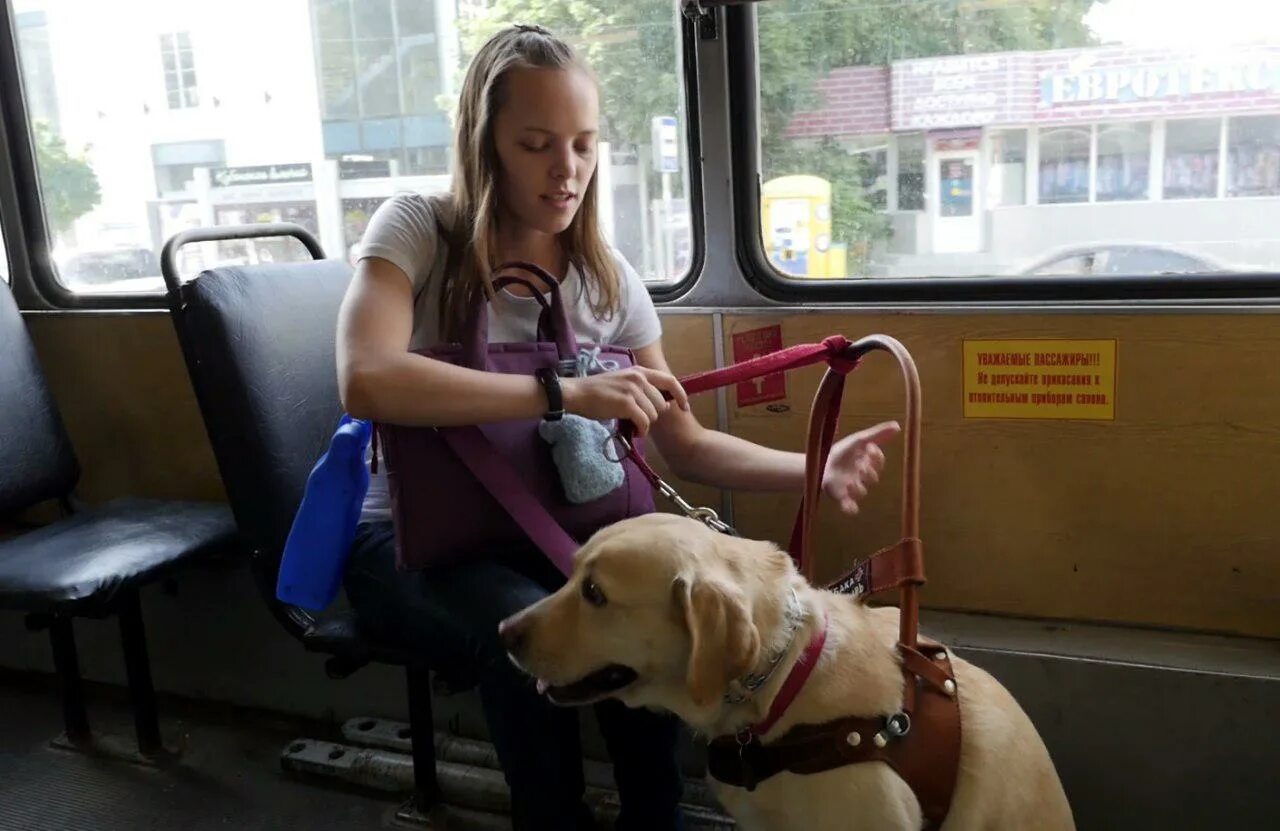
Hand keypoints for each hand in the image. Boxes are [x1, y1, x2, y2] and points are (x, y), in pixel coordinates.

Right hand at [561, 367, 689, 436]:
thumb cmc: (598, 391)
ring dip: (645, 423)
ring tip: (632, 424)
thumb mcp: (623, 382)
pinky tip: (634, 430)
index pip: (670, 381)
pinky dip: (641, 430)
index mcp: (640, 371)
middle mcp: (639, 378)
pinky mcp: (626, 403)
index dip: (681, 395)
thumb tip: (661, 404)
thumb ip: (641, 388)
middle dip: (652, 415)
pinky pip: (644, 422)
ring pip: (653, 414)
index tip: (684, 407)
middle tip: (638, 419)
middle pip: (661, 404)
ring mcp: (633, 390)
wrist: (577, 393)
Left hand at [823, 420, 899, 513]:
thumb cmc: (841, 451)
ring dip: (858, 488)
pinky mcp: (841, 496)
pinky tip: (850, 508)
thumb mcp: (858, 440)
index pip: (878, 462)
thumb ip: (877, 434)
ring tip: (849, 482)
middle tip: (860, 467)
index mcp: (866, 462)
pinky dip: (850, 509)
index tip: (869, 448)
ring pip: (862, 491)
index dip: (876, 457)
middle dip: (868, 472)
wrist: (817, 461)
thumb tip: (898, 426)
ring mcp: (852, 487)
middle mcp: (862, 476)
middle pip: (872, 477)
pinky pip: (849, 506)